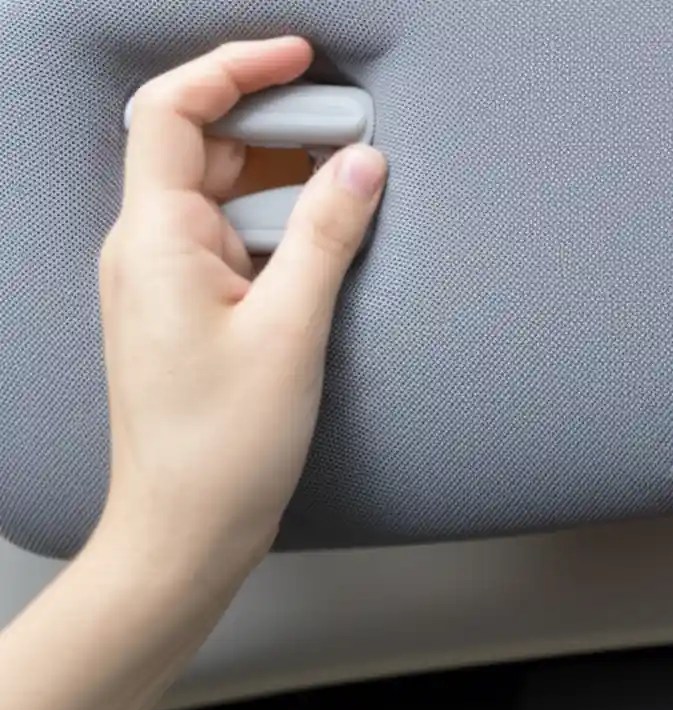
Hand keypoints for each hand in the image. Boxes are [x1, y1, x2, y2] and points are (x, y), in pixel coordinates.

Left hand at [97, 37, 386, 566]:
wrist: (183, 531)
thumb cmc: (222, 446)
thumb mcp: (291, 329)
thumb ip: (329, 234)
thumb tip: (365, 161)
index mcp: (154, 239)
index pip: (175, 111)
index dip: (235, 68)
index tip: (300, 56)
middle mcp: (149, 248)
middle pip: (206, 146)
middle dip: (280, 122)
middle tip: (356, 125)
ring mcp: (167, 279)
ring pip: (227, 193)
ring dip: (288, 176)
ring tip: (356, 176)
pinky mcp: (191, 309)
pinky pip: (236, 238)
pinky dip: (284, 223)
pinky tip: (332, 236)